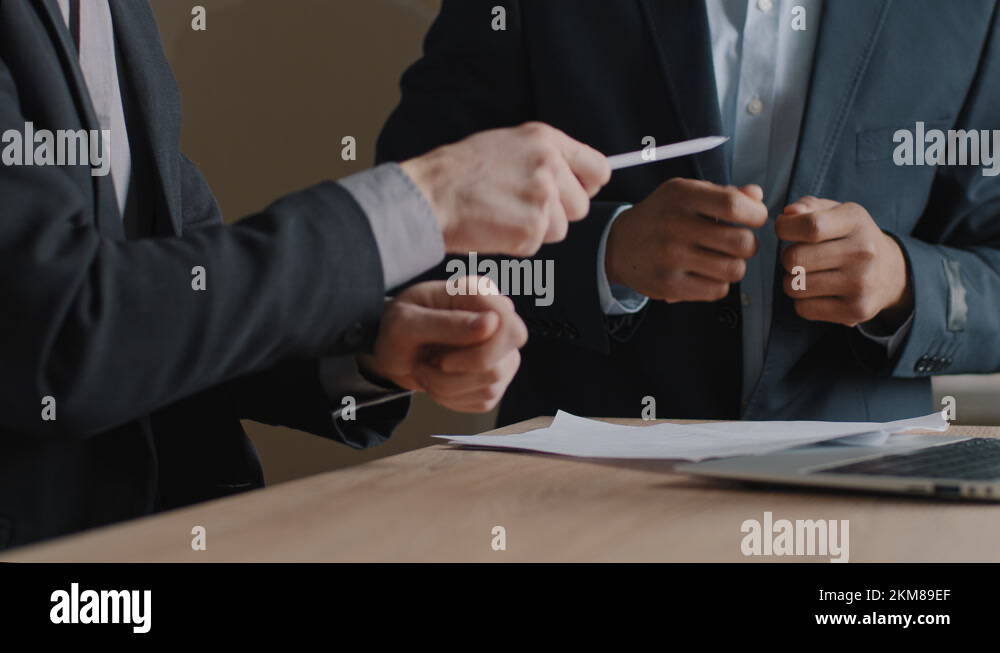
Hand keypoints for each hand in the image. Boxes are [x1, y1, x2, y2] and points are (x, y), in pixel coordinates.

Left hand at [359, 277, 527, 412]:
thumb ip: (446, 323)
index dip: (484, 352)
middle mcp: (497, 321)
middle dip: (460, 375)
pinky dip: (453, 398)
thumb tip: (491, 323)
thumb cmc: (396, 328)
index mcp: (478, 294)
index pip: (510, 327)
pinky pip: (484, 400)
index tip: (444, 361)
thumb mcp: (407, 322)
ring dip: (449, 388)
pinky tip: (436, 382)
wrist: (391, 352)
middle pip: (504, 361)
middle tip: (430, 365)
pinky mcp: (493, 379)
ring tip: (426, 371)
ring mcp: (499, 351)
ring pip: (492, 385)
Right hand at [401, 122, 610, 256]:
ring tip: (502, 215)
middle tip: (520, 208)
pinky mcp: (531, 228)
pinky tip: (493, 227)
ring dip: (535, 231)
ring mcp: (542, 197)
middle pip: (581, 206)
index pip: (598, 169)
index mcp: (545, 140)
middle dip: (557, 214)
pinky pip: (536, 246)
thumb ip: (543, 158)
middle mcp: (549, 165)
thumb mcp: (506, 145)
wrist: (428, 194)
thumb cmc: (459, 173)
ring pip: (560, 230)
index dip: (586, 187)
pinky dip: (516, 244)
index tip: (571, 194)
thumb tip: (573, 177)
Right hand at [605, 178, 767, 301]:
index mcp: (683, 196)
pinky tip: (705, 273)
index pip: (735, 206)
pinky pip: (717, 290)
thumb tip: (756, 197)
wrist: (619, 244)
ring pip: (734, 270)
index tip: (755, 219)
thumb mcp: (686, 193)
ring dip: (734, 266)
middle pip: (741, 243)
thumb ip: (724, 193)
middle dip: (748, 245)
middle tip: (737, 244)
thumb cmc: (660, 216)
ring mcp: (671, 258)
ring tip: (720, 259)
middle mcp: (675, 225)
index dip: (756, 215)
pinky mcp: (669, 285)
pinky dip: (718, 284)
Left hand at [776, 196, 912, 327]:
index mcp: (856, 220)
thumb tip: (788, 214)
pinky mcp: (856, 310)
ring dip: (793, 282)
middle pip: (794, 259)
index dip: (785, 229)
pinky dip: (803, 302)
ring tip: (810, 274)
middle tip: (801, 257)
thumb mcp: (835, 212)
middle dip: (788, 258)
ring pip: (794, 287)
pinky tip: (819, 292)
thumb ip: (808, 206)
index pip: (809, 226)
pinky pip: (804, 309)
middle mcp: (863, 252)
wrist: (890, 272)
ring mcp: (861, 283)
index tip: (785, 230)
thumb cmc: (850, 237)